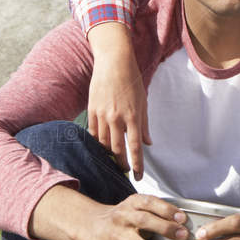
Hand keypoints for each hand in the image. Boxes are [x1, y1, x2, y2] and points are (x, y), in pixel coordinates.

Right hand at [74, 194, 189, 239]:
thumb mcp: (133, 207)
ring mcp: (119, 239)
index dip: (167, 210)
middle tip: (185, 237)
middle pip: (145, 222)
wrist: (87, 226)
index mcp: (131, 204)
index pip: (149, 203)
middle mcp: (123, 219)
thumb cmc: (119, 218)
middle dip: (167, 229)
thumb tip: (183, 225)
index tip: (183, 218)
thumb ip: (154, 213)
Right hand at [86, 25, 149, 177]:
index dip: (137, 164)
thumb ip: (144, 125)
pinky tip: (101, 147)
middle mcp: (116, 118)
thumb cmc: (132, 82)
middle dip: (121, 164)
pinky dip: (97, 142)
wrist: (114, 63)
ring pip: (103, 143)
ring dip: (108, 154)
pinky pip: (93, 133)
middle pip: (117, 149)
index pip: (135, 147)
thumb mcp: (143, 102)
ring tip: (113, 161)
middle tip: (125, 172)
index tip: (137, 176)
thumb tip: (148, 143)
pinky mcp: (91, 110)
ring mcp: (102, 114)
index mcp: (133, 116)